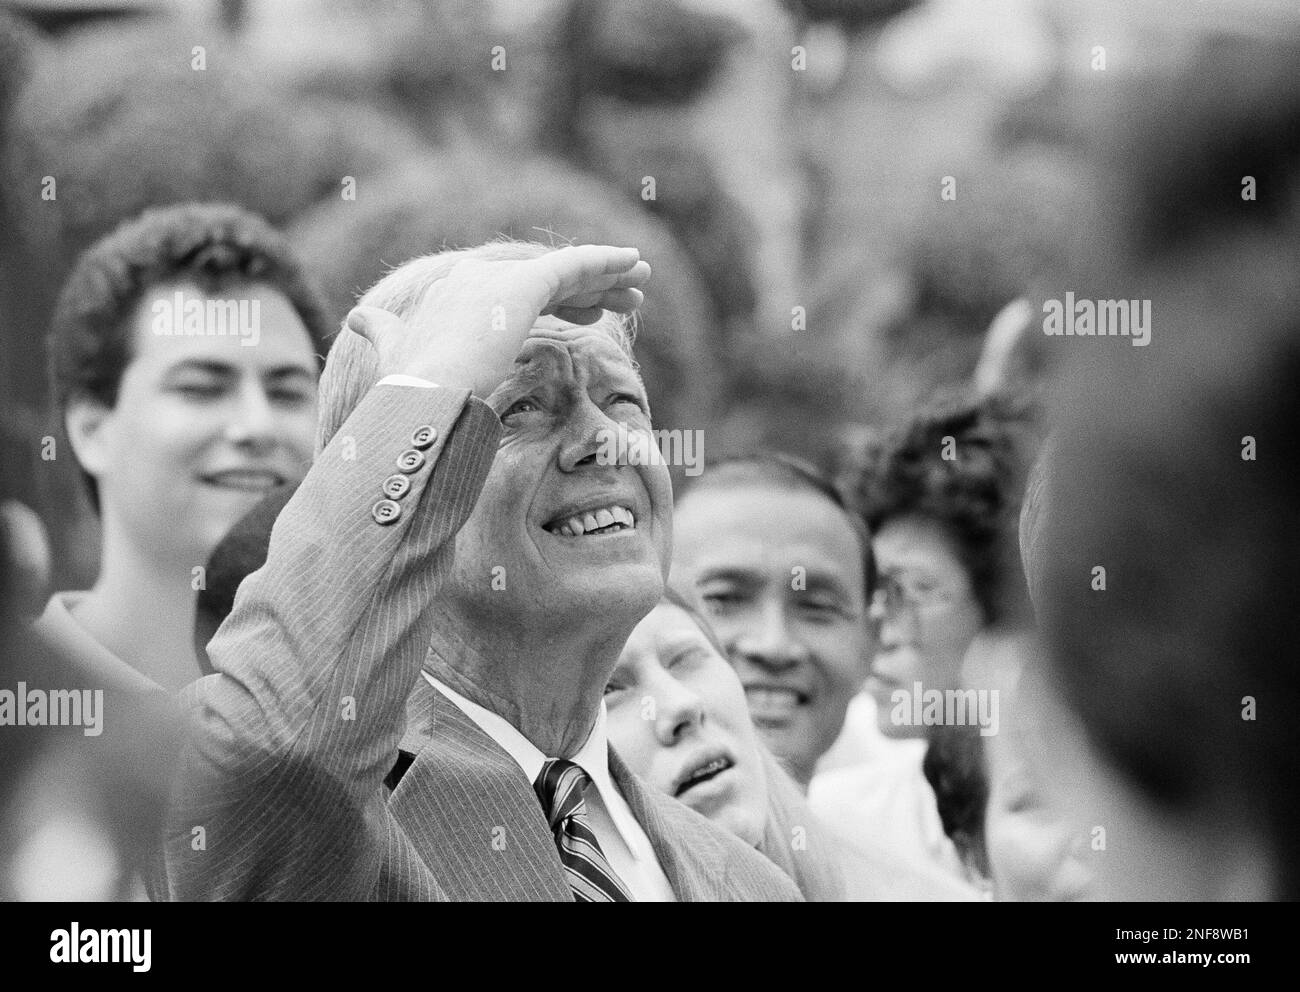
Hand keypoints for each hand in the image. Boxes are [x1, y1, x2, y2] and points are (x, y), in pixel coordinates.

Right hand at [344, 245, 649, 396]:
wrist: (418, 401)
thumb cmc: (406, 396)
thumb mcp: (393, 357)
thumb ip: (382, 333)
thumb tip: (356, 320)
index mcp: (449, 294)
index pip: (515, 290)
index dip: (556, 299)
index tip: (591, 316)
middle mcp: (472, 278)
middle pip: (543, 279)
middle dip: (587, 287)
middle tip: (626, 301)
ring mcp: (497, 280)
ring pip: (564, 272)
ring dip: (607, 276)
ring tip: (640, 287)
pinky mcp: (522, 286)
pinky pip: (574, 266)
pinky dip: (605, 262)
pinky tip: (633, 266)